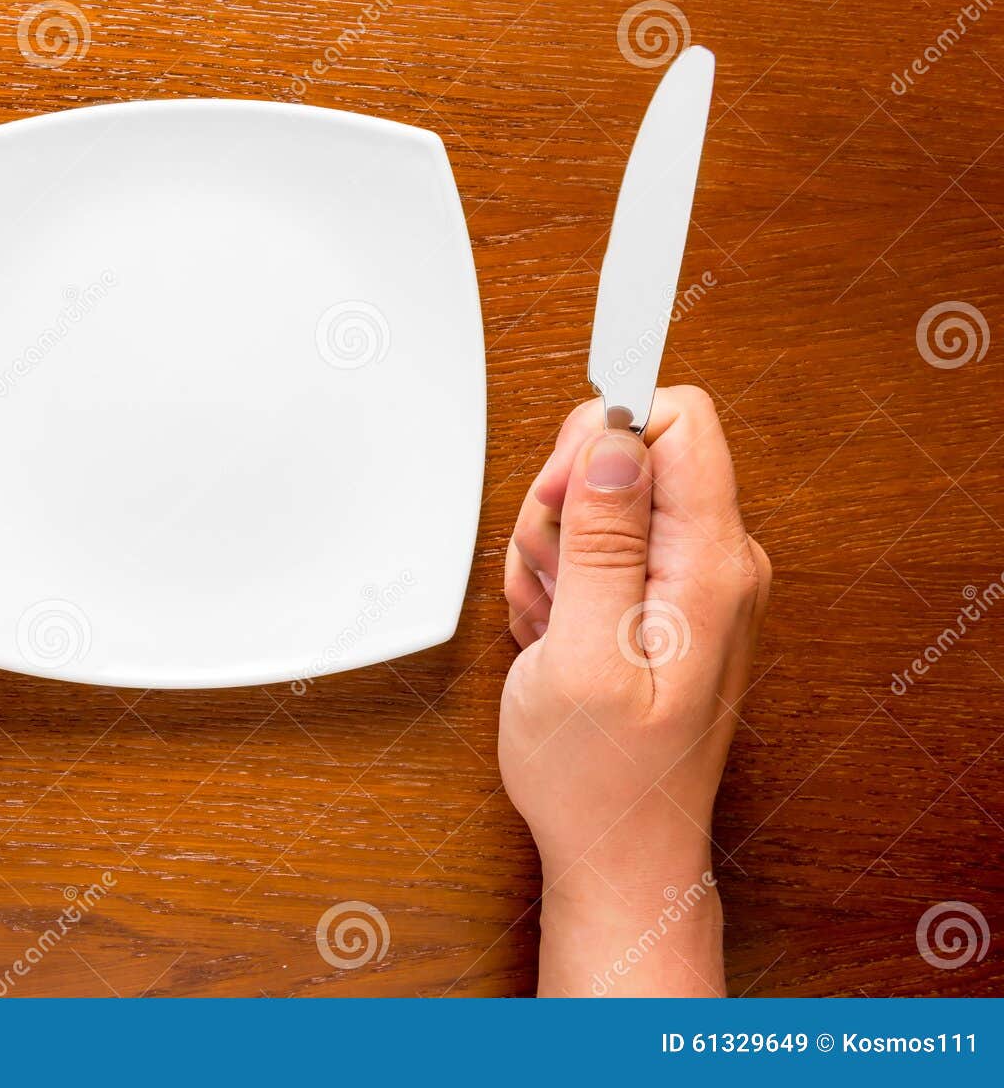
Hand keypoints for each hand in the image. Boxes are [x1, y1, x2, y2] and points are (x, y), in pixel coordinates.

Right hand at [500, 386, 769, 995]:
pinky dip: (558, 581)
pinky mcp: (658, 593)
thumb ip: (603, 543)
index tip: (563, 500)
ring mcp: (686, 576)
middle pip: (627, 453)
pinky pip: (594, 542)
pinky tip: (558, 633)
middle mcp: (713, 559)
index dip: (602, 441)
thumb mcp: (583, 657)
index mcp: (709, 564)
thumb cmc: (600, 776)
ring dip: (552, 551)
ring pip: (598, 497)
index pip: (678, 421)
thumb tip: (618, 441)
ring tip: (555, 622)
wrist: (616, 845)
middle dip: (563, 505)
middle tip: (555, 584)